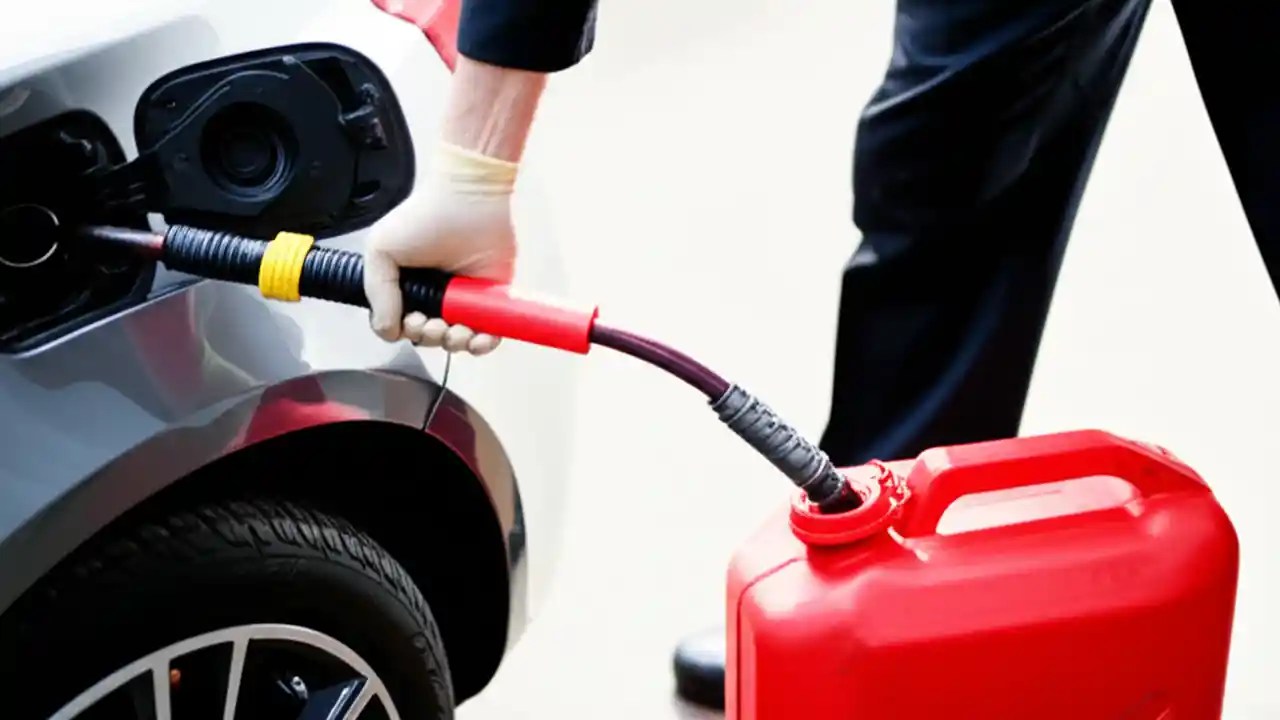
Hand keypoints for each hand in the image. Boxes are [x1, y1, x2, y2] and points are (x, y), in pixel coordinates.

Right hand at [362, 142, 518, 354]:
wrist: (467, 198)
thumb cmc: (422, 218)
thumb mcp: (381, 251)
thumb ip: (377, 293)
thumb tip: (387, 331)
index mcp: (407, 287)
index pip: (403, 326)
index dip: (407, 331)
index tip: (412, 320)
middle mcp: (435, 296)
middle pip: (430, 337)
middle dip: (430, 337)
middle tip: (433, 324)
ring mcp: (464, 299)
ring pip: (458, 340)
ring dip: (455, 343)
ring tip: (455, 330)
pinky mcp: (492, 299)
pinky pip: (489, 334)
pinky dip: (484, 344)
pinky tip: (478, 338)